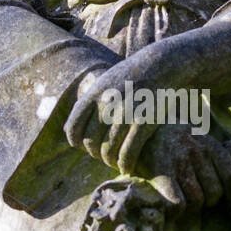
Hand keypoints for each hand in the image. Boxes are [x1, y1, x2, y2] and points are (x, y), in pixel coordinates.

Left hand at [64, 22, 230, 171]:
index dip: (76, 143)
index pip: (74, 129)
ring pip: (108, 151)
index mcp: (94, 94)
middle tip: (104, 156)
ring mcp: (126, 113)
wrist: (163, 64)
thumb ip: (88, 104)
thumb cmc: (132, 77)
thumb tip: (66, 130)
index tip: (84, 146)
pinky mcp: (144, 122)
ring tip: (115, 162)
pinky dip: (125, 164)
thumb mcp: (105, 82)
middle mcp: (107, 104)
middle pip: (91, 143)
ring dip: (111, 161)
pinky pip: (128, 153)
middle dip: (96, 154)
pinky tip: (127, 166)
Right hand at [133, 126, 230, 213]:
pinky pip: (179, 204)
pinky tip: (167, 204)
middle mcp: (197, 151)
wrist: (135, 126)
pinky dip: (175, 210)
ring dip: (189, 206)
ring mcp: (179, 161)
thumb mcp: (195, 141)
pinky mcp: (161, 172)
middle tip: (193, 195)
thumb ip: (213, 159)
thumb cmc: (169, 141)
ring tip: (179, 197)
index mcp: (210, 144)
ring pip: (198, 201)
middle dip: (207, 201)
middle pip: (215, 193)